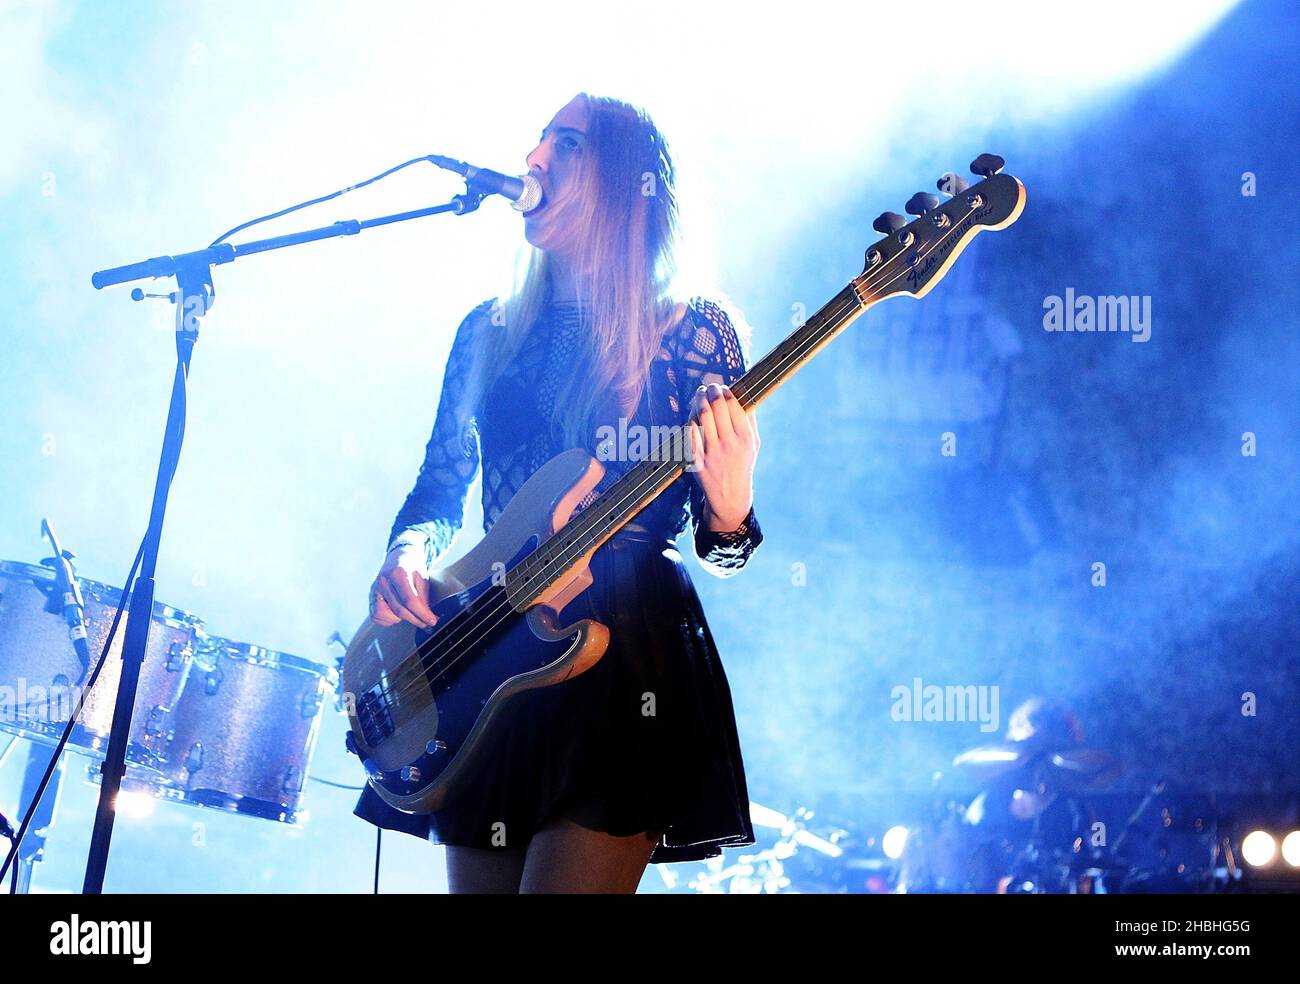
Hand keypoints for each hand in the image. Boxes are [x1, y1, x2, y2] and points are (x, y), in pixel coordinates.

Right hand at [370, 544, 438, 628]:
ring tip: (411, 611)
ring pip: (389, 615)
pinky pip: (378, 617)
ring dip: (403, 619)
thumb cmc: (412, 567)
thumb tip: (428, 617)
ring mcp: (374, 590)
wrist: (398, 557)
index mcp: (398, 573)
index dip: (422, 614)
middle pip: (400, 610)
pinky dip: (390, 619)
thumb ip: (424, 597)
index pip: (410, 600)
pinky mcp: (370, 598)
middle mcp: (383, 582)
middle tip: (427, 623)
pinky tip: (398, 612)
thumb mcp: (423, 577)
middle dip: (417, 620)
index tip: (432, 621)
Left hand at [688, 382, 758, 531]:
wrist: (729, 496)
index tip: (723, 387)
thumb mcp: (754, 444)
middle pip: (716, 407)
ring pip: (701, 416)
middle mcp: (728, 444)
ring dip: (699, 399)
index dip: (726, 391)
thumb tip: (743, 394)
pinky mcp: (696, 458)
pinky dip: (691, 417)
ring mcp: (710, 451)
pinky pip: (690, 431)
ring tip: (700, 393)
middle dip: (711, 391)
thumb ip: (750, 420)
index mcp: (744, 438)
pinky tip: (693, 411)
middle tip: (709, 386)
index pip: (733, 405)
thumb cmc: (742, 464)